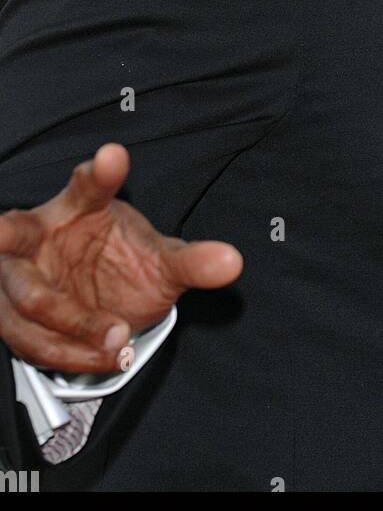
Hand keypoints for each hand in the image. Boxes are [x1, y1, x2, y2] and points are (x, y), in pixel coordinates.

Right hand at [0, 143, 241, 374]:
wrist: (100, 302)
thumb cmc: (120, 263)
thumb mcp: (160, 262)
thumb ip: (193, 260)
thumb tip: (232, 262)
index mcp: (78, 207)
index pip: (89, 185)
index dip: (101, 172)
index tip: (114, 155)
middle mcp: (39, 237)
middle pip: (15, 232)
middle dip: (4, 233)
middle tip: (0, 232)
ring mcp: (20, 278)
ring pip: (29, 299)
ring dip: (71, 323)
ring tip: (118, 336)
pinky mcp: (15, 320)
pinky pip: (32, 340)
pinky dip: (69, 352)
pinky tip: (105, 355)